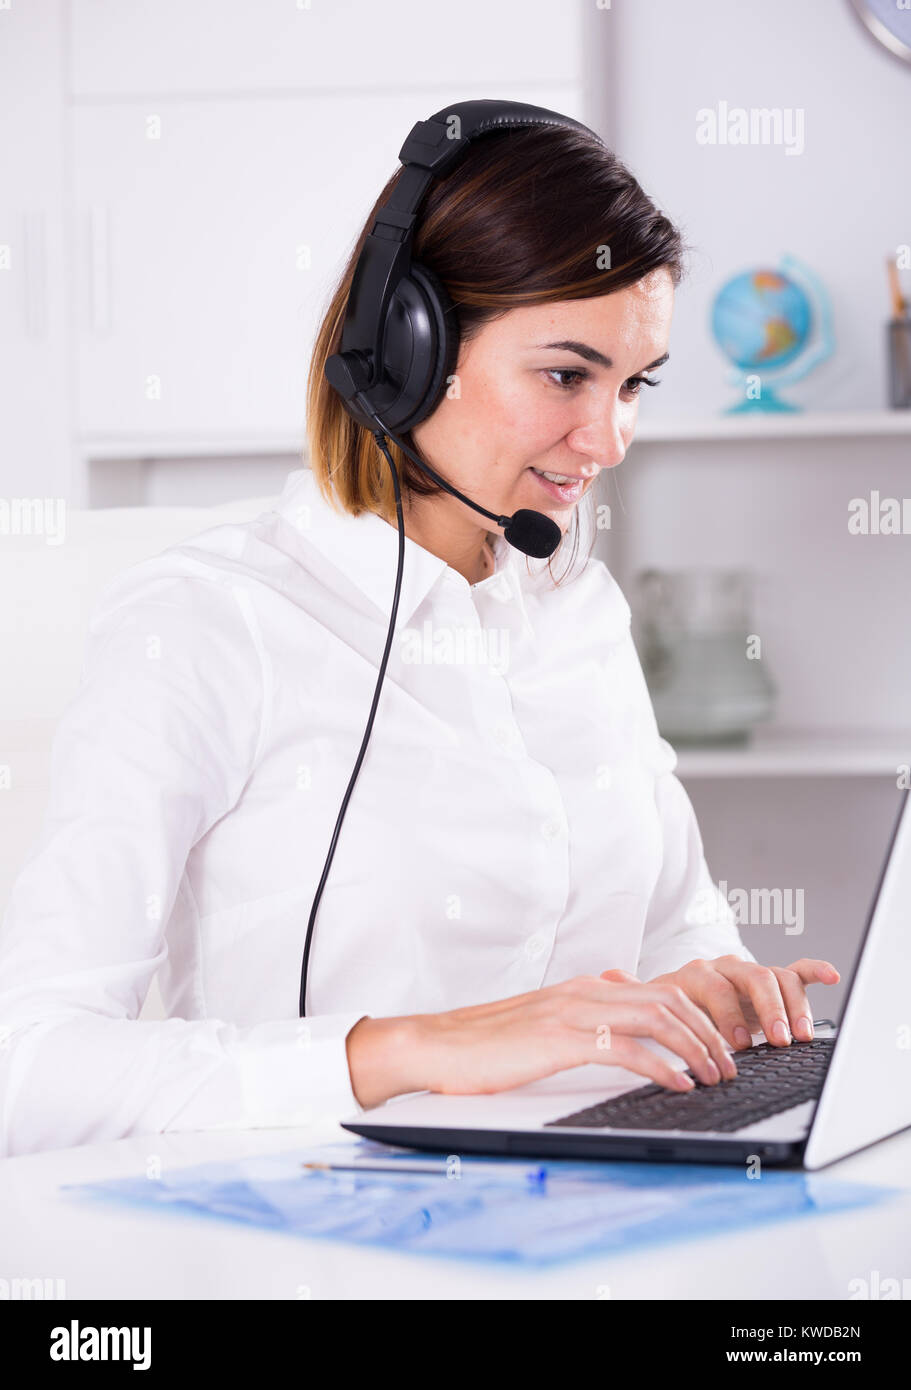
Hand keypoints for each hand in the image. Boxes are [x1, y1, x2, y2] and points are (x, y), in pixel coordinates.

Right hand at [345, 973, 738, 1109]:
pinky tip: (679, 1085)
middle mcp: (585, 991)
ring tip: (715, 1076)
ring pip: (657, 1018)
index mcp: (584, 987)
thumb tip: (617, 996)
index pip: (660, 990)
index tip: (721, 1046)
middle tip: (731, 1064)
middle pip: (670, 999)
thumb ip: (583, 1009)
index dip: (699, 1017)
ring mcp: (573, 1011)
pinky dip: (662, 1066)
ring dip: (696, 1048)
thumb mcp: (543, 1019)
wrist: (437, 1044)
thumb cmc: (486, 1041)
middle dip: (710, 1032)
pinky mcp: (560, 1039)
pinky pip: (626, 1048)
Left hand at [640, 955, 840, 1050]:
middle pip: (752, 978)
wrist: (683, 1003)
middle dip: (766, 1009)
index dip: (727, 1014)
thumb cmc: (667, 1011)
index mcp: (695, 975)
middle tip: (776, 1040)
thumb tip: (609, 975)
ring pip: (777, 977)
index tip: (737, 1043)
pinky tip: (829, 977)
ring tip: (799, 1035)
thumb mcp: (648, 1007)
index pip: (714, 986)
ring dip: (792, 1004)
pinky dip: (813, 971)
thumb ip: (634, 993)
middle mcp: (725, 970)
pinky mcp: (773, 984)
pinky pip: (796, 971)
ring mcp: (751, 975)